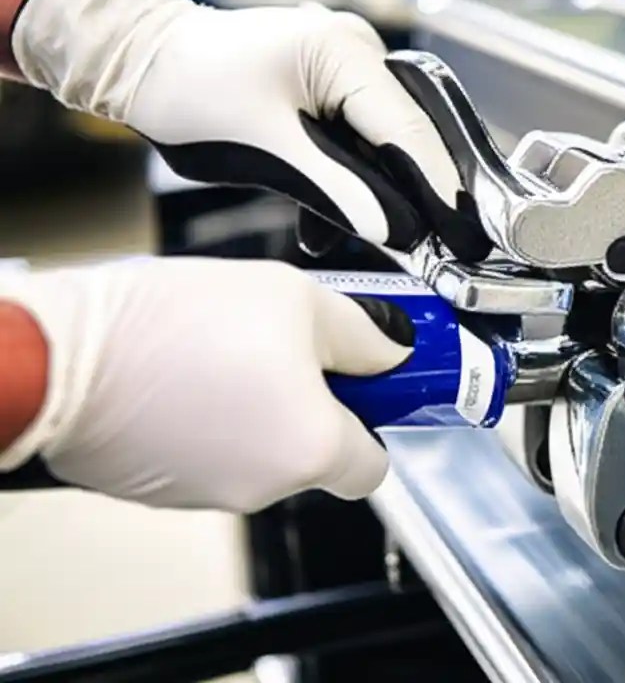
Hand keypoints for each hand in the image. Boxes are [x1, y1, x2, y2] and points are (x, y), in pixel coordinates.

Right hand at [0, 258, 409, 511]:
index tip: (369, 380)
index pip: (374, 464)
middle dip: (310, 401)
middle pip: (315, 451)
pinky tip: (184, 373)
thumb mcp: (297, 298)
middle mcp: (268, 486)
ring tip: (222, 350)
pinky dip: (207, 420)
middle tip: (289, 347)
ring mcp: (211, 494)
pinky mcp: (163, 490)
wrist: (63, 355)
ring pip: (259, 450)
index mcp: (314, 449)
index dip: (375, 416)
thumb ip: (363, 332)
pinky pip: (208, 452)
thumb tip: (393, 350)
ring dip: (255, 406)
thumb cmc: (175, 326)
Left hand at [11, 0, 491, 259]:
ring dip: (381, 195)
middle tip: (443, 247)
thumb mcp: (267, 149)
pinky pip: (359, 142)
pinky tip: (331, 227)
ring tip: (390, 245)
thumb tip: (394, 231)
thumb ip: (337, 190)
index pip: (407, 131)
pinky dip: (351, 183)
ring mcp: (345, 70)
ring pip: (385, 146)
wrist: (142, 65)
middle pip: (407, 138)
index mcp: (345, 52)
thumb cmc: (189, 91)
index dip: (437, 188)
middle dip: (419, 195)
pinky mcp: (330, 90)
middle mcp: (357, 53)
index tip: (459, 234)